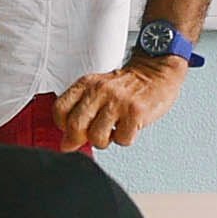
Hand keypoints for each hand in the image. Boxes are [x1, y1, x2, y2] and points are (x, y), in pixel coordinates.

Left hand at [50, 53, 190, 153]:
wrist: (156, 72)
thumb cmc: (126, 86)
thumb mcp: (97, 91)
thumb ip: (79, 113)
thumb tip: (66, 145)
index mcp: (86, 84)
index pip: (60, 109)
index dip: (64, 126)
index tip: (74, 128)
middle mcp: (100, 90)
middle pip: (75, 126)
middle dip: (82, 138)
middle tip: (93, 134)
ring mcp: (118, 101)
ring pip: (97, 138)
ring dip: (105, 140)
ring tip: (113, 129)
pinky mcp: (136, 111)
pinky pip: (122, 139)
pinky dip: (125, 138)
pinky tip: (128, 127)